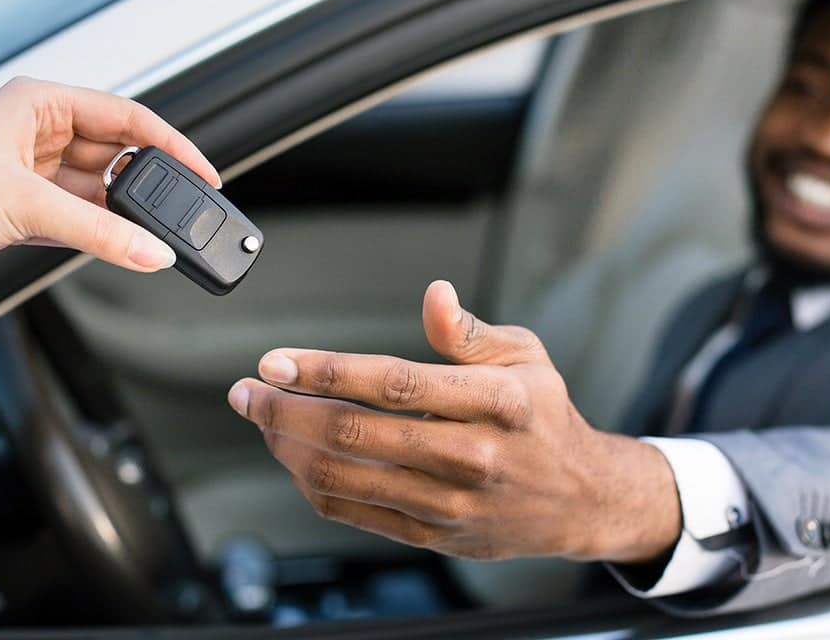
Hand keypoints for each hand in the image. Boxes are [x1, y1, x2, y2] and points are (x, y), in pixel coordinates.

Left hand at [0, 76, 220, 283]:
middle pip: (117, 155)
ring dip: (124, 215)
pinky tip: (122, 247)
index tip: (205, 173)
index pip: (126, 118)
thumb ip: (100, 232)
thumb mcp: (27, 207)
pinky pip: (79, 220)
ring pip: (99, 192)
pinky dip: (101, 235)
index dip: (172, 145)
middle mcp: (38, 134)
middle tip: (186, 211)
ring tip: (157, 237)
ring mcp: (30, 173)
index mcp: (40, 103)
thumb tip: (155, 251)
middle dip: (151, 185)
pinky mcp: (21, 211)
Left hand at [229, 280, 681, 562]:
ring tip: (265, 420)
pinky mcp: (435, 535)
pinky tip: (296, 456)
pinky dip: (314, 484)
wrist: (580, 497)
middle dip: (286, 410)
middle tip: (249, 391)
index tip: (276, 361)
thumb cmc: (544, 416)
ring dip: (289, 448)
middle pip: (355, 434)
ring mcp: (451, 503)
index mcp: (496, 402)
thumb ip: (468, 332)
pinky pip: (357, 513)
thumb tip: (433, 295)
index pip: (393, 383)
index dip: (325, 370)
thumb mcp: (525, 357)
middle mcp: (472, 456)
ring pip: (346, 478)